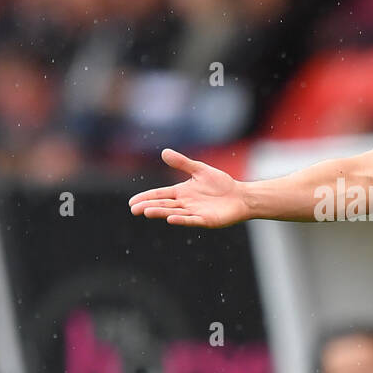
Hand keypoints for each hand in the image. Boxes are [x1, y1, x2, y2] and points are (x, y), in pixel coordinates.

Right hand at [128, 148, 248, 227]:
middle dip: (148, 206)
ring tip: (147, 212)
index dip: (146, 198)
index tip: (132, 202)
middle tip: (134, 209)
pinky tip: (170, 219)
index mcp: (182, 192)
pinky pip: (191, 220)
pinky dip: (181, 219)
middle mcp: (185, 204)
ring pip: (173, 212)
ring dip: (161, 212)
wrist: (240, 196)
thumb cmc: (221, 184)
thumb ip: (182, 163)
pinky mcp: (206, 220)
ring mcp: (194, 213)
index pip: (160, 195)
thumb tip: (164, 152)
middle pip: (163, 205)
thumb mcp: (200, 170)